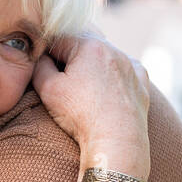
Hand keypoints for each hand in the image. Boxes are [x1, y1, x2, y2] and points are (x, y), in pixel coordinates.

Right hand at [32, 31, 150, 177]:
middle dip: (69, 58)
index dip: (46, 55)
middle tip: (62, 81)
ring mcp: (130, 65)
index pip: (58, 39)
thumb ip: (39, 65)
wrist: (116, 142)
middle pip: (83, 44)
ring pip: (103, 56)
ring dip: (91, 66)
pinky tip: (104, 91)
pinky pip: (123, 70)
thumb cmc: (81, 116)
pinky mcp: (141, 81)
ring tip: (82, 90)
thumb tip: (41, 57)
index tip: (43, 71)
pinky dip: (112, 76)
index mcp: (89, 45)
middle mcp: (114, 49)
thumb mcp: (48, 89)